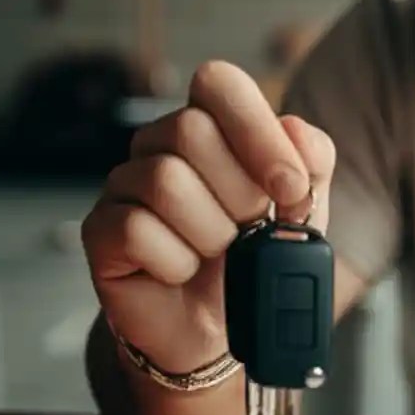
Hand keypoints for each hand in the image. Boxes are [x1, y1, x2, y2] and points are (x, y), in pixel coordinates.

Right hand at [82, 60, 335, 373]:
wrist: (217, 330)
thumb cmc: (254, 262)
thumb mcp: (303, 212)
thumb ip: (313, 165)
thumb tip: (296, 130)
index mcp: (210, 127)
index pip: (218, 83)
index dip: (257, 130)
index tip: (289, 187)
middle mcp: (159, 146)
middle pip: (190, 130)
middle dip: (240, 193)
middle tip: (249, 231)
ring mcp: (124, 186)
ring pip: (166, 181)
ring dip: (212, 233)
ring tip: (217, 255)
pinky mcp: (101, 231)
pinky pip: (137, 229)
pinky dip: (176, 262)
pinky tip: (183, 272)